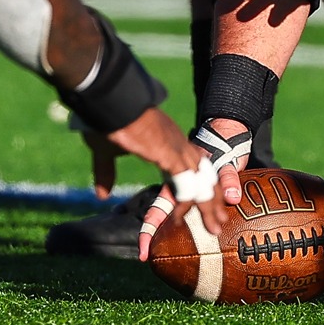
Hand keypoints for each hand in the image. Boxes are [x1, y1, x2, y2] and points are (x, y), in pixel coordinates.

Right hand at [105, 108, 231, 257]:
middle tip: (221, 219)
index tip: (206, 202)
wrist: (110, 97)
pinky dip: (186, 203)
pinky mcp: (168, 154)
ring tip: (215, 227)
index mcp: (167, 142)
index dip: (200, 185)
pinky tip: (183, 219)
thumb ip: (106, 172)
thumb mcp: (106, 150)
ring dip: (208, 206)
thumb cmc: (108, 118)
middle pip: (204, 175)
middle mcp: (177, 144)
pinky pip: (184, 184)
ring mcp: (176, 149)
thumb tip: (102, 195)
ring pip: (201, 182)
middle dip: (214, 197)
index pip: (191, 166)